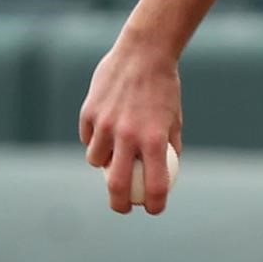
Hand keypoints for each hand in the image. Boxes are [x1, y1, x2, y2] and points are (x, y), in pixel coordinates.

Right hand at [79, 34, 182, 215]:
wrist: (144, 52)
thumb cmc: (164, 87)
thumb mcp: (174, 119)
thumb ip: (168, 147)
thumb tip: (163, 175)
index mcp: (154, 140)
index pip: (154, 186)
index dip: (154, 204)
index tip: (153, 209)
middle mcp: (128, 135)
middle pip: (117, 185)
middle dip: (119, 204)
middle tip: (123, 207)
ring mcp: (105, 124)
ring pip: (96, 161)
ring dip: (104, 165)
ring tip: (112, 157)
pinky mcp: (89, 112)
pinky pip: (87, 137)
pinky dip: (94, 140)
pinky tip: (103, 133)